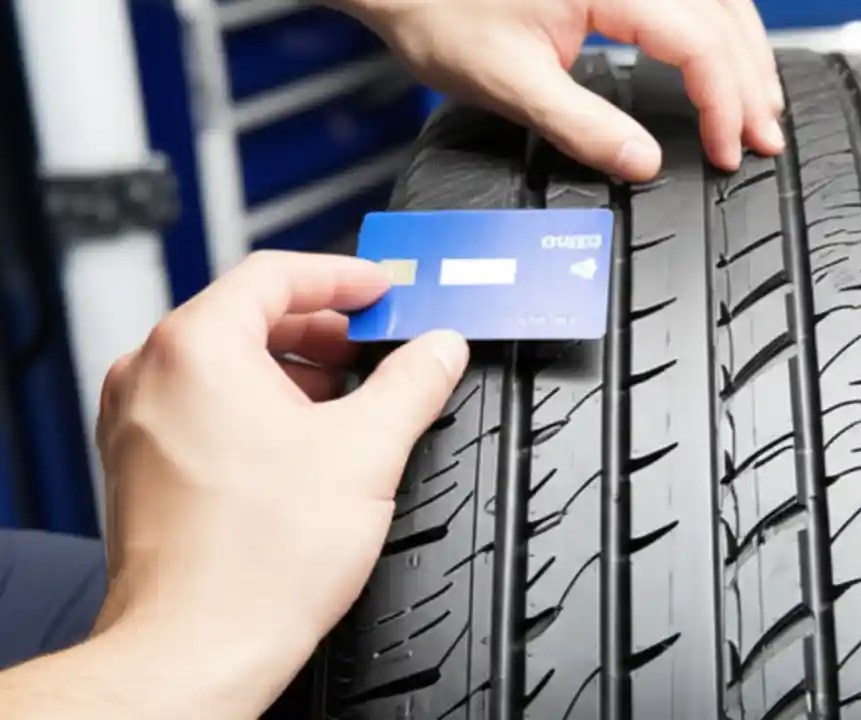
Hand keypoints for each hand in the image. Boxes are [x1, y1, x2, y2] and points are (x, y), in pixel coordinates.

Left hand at [90, 252, 468, 715]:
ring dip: (295, 370)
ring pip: (227, 364)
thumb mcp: (368, 450)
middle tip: (379, 347)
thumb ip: (414, 382)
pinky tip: (306, 444)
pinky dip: (259, 407)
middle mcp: (151, 374)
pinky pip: (205, 406)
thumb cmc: (257, 561)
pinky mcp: (141, 465)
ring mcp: (138, 421)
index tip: (383, 291)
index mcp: (197, 347)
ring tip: (352, 402)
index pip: (276, 274)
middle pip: (249, 316)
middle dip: (325, 330)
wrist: (198, 648)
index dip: (344, 277)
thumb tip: (440, 351)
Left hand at [332, 0, 784, 179]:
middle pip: (722, 15)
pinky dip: (717, 27)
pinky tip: (722, 58)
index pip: (699, 43)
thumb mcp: (512, 84)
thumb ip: (585, 128)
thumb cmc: (441, 15)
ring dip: (744, 51)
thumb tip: (643, 166)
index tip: (728, 152)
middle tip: (764, 140)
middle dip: (751, 82)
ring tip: (758, 105)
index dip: (723, 103)